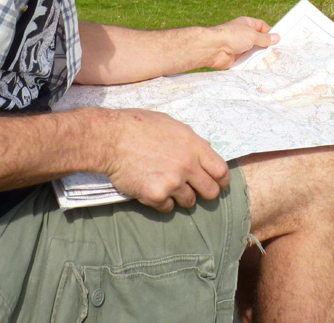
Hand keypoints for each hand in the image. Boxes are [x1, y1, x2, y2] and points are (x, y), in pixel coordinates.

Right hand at [99, 108, 230, 212]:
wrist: (111, 138)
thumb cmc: (139, 126)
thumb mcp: (171, 125)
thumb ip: (190, 141)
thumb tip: (204, 152)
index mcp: (193, 145)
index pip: (221, 170)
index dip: (222, 180)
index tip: (219, 183)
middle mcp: (187, 165)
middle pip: (211, 192)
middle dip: (205, 192)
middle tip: (195, 189)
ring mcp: (172, 182)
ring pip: (189, 202)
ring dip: (182, 197)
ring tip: (167, 184)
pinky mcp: (156, 196)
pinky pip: (168, 207)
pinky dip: (163, 202)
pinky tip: (152, 188)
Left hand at [206, 16, 279, 69]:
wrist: (214, 48)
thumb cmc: (232, 36)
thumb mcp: (252, 35)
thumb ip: (264, 38)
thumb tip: (277, 38)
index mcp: (247, 24)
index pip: (262, 27)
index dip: (271, 32)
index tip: (281, 40)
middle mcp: (244, 35)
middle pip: (260, 41)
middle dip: (268, 47)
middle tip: (279, 54)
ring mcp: (240, 47)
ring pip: (255, 52)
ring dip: (261, 57)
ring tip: (274, 63)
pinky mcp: (237, 58)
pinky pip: (248, 62)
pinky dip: (254, 64)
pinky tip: (262, 68)